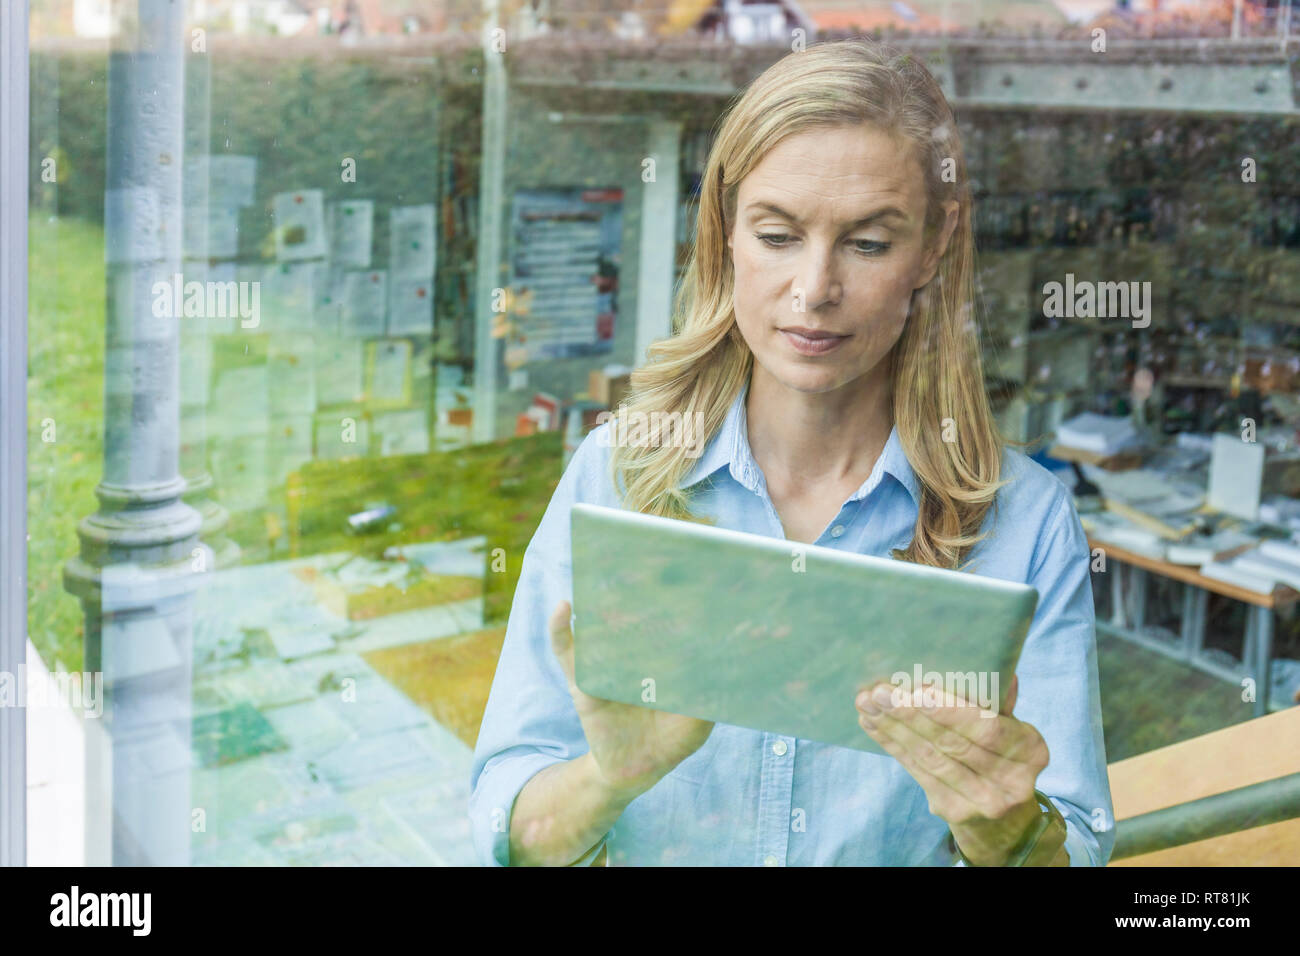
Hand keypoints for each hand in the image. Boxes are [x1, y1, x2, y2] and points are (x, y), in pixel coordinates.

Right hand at [549, 600, 713, 801]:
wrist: (633, 769)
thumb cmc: (670, 741)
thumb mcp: (697, 723)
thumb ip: (709, 702)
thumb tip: (727, 672)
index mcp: (661, 659)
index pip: (665, 624)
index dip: (676, 604)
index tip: (692, 583)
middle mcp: (633, 656)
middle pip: (632, 618)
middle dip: (640, 595)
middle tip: (653, 570)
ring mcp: (605, 666)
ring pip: (601, 629)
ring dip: (605, 606)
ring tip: (612, 584)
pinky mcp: (582, 682)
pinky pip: (566, 652)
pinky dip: (561, 630)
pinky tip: (564, 607)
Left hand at [855, 674, 1065, 865]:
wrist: (1003, 817)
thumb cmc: (1000, 751)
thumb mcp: (1010, 726)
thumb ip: (999, 701)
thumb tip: (996, 667)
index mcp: (1030, 750)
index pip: (986, 728)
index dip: (950, 711)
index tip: (919, 690)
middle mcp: (1010, 781)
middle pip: (951, 744)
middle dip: (911, 714)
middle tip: (881, 691)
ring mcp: (980, 801)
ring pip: (929, 757)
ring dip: (894, 727)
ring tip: (868, 703)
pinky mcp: (952, 810)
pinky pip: (916, 770)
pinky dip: (892, 744)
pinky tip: (871, 722)